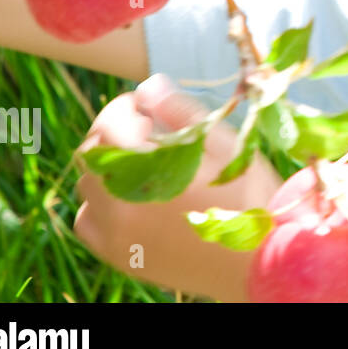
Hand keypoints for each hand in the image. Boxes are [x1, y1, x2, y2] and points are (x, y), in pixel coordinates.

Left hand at [73, 73, 283, 301]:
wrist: (260, 261)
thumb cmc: (249, 196)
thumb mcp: (224, 143)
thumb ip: (181, 110)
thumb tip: (147, 87)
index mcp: (146, 169)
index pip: (108, 123)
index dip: (125, 107)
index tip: (147, 105)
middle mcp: (120, 203)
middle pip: (91, 154)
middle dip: (113, 133)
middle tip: (146, 130)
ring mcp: (116, 234)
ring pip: (87, 188)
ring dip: (108, 168)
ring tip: (145, 164)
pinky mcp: (121, 257)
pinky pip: (90, 223)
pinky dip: (102, 204)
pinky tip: (134, 198)